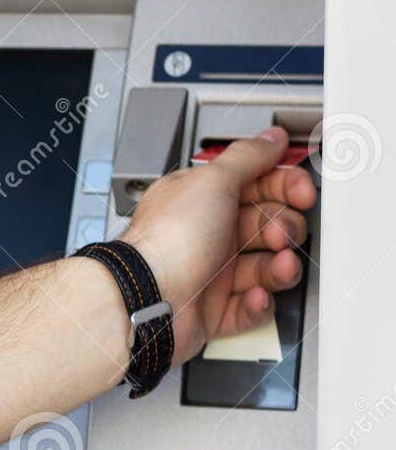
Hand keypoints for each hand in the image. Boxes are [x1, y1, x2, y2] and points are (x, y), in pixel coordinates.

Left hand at [119, 126, 317, 364]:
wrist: (147, 299)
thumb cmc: (168, 242)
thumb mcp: (211, 182)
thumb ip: (246, 158)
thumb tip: (270, 138)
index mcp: (203, 200)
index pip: (256, 185)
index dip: (285, 186)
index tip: (302, 192)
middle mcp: (207, 235)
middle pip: (267, 226)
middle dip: (283, 228)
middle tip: (278, 234)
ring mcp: (211, 273)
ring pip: (266, 268)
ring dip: (279, 267)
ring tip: (278, 265)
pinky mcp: (215, 310)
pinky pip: (252, 307)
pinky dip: (259, 302)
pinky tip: (255, 295)